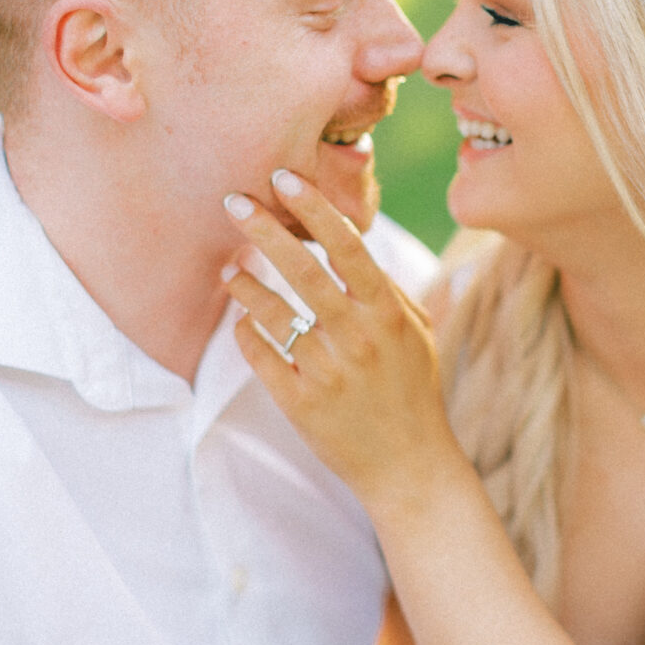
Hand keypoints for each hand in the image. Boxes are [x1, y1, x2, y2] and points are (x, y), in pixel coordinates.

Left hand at [223, 172, 464, 507]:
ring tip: (228, 269)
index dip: (316, 209)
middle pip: (304, 270)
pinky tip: (242, 321)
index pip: (348, 247)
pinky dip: (247, 332)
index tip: (285, 178)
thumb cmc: (414, 392)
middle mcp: (358, 338)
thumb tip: (352, 245)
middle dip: (265, 229)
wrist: (409, 466)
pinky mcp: (301, 403)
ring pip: (273, 313)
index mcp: (388, 314)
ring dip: (245, 284)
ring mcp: (328, 371)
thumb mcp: (416, 334)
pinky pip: (261, 355)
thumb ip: (388, 288)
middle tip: (233, 200)